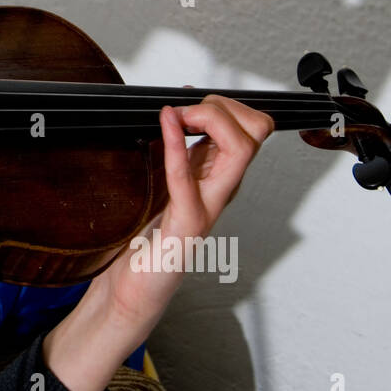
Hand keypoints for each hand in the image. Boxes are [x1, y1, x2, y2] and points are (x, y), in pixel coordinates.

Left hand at [42, 94, 272, 390]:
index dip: (226, 105)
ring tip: (177, 119)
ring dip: (208, 119)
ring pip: (239, 149)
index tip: (188, 102)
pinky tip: (166, 126)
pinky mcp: (184, 224)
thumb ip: (180, 153)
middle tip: (186, 112)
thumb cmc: (149, 239)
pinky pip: (188, 178)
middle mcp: (221, 189)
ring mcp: (208, 206)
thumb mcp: (168, 183)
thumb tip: (176, 112)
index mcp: (218, 177)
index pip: (250, 128)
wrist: (136, 288)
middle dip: (222, 106)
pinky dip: (179, 147)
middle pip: (254, 132)